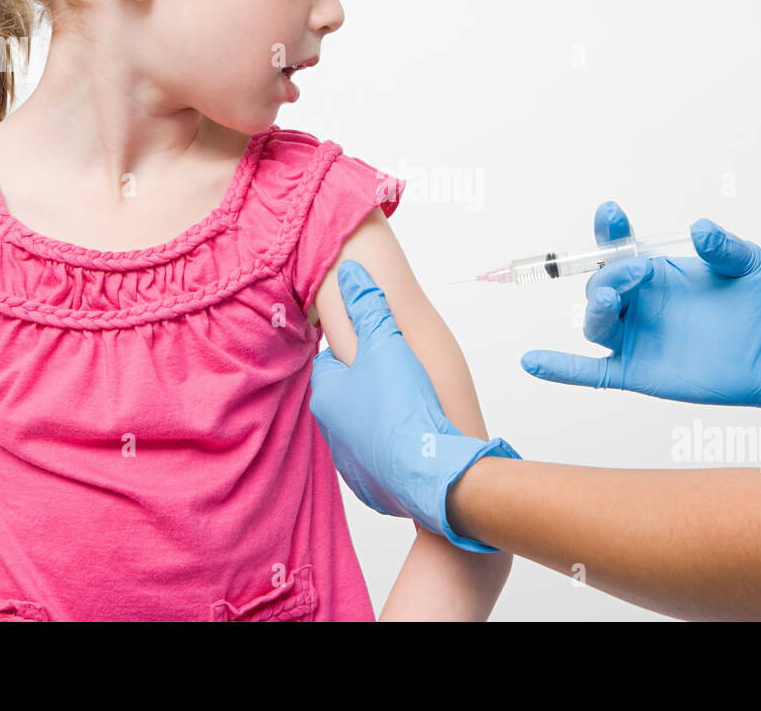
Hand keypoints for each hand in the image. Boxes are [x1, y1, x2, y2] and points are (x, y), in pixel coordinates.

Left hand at [310, 260, 521, 551]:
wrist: (432, 472)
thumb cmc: (405, 406)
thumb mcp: (388, 344)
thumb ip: (369, 306)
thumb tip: (351, 274)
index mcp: (328, 396)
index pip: (331, 361)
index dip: (356, 351)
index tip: (380, 348)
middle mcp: (332, 432)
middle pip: (349, 396)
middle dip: (370, 385)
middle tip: (401, 377)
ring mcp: (350, 463)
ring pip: (364, 429)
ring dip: (382, 418)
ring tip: (413, 409)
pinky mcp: (373, 487)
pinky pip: (379, 461)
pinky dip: (394, 450)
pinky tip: (418, 440)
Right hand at [520, 202, 760, 417]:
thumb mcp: (746, 262)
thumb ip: (722, 244)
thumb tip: (699, 227)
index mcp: (656, 273)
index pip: (618, 248)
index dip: (608, 230)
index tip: (611, 213)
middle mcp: (640, 303)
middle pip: (600, 285)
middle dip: (610, 276)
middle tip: (638, 271)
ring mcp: (636, 338)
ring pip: (595, 324)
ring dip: (595, 309)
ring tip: (610, 301)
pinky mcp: (638, 372)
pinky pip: (591, 373)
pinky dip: (560, 369)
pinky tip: (534, 361)